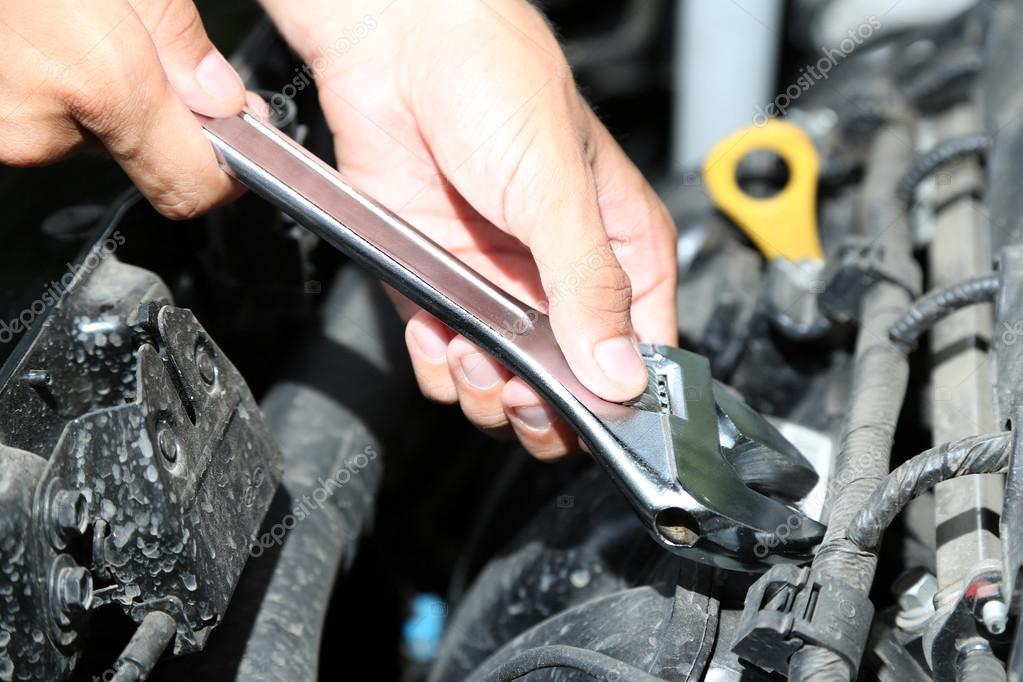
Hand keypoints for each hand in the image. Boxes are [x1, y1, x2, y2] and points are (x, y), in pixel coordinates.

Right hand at [0, 0, 246, 217]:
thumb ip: (180, 41)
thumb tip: (221, 100)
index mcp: (99, 82)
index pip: (191, 187)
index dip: (225, 173)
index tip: (237, 144)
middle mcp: (43, 126)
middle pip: (142, 156)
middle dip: (160, 112)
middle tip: (144, 46)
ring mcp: (1, 130)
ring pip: (89, 134)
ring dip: (103, 93)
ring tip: (76, 24)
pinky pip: (41, 118)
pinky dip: (58, 87)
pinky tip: (46, 36)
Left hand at [261, 0, 677, 458]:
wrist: (396, 44)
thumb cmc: (495, 81)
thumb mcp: (556, 187)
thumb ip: (589, 284)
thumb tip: (621, 373)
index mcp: (619, 249)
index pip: (639, 351)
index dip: (618, 395)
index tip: (589, 415)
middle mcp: (561, 277)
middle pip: (569, 385)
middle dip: (542, 404)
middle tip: (519, 389)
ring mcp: (499, 285)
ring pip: (504, 383)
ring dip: (484, 388)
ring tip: (472, 353)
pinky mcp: (440, 285)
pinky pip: (445, 357)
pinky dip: (437, 364)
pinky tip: (435, 332)